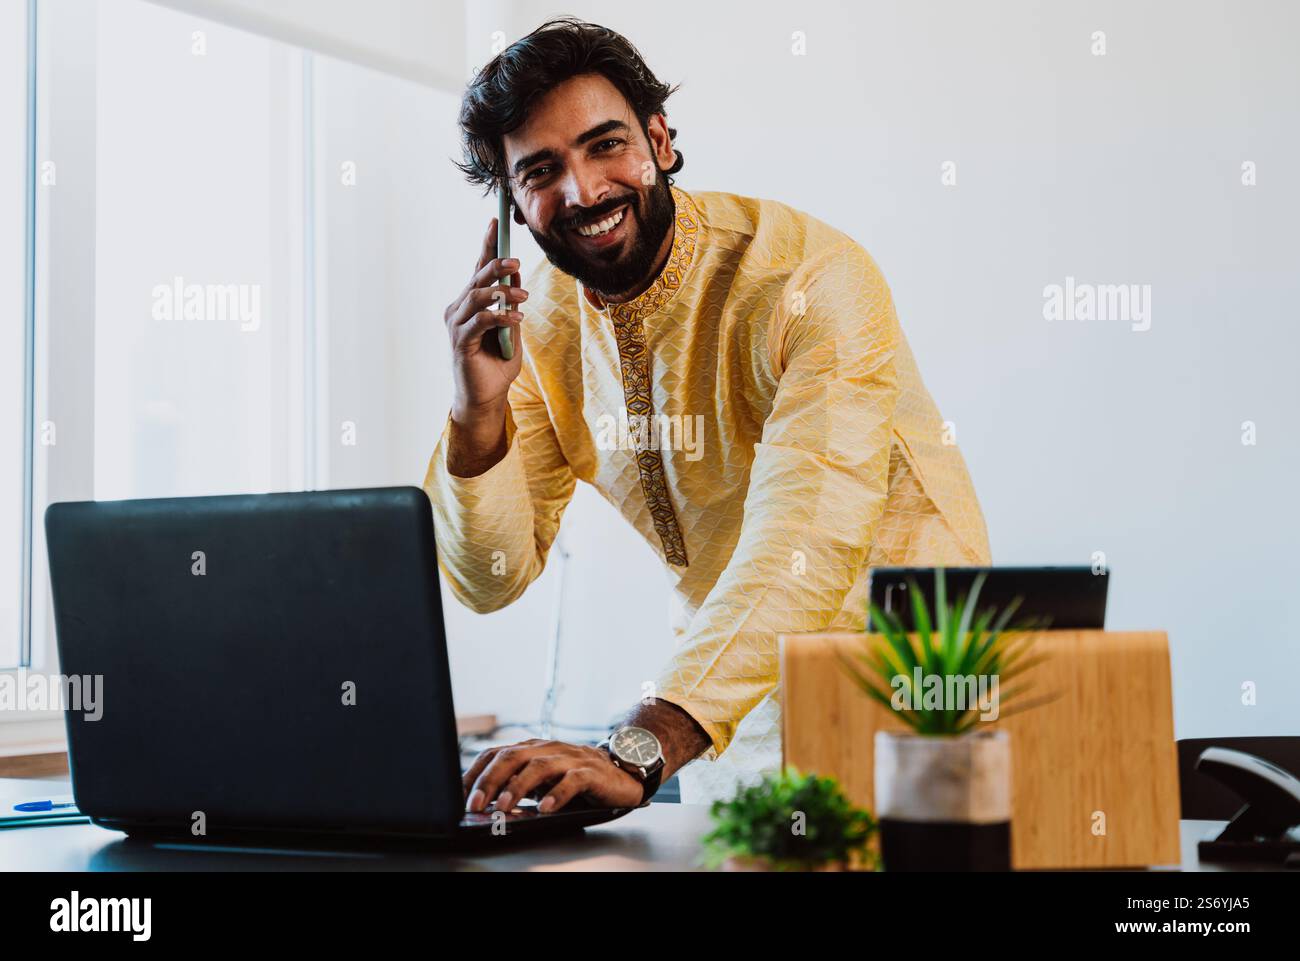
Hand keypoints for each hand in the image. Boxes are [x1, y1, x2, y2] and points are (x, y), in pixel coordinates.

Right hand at [443, 217, 528, 421]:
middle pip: (476, 278)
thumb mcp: (512, 328)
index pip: (478, 268)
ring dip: (502, 293)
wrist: (486, 397)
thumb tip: (516, 276)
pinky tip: (516, 319)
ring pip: (477, 296)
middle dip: (496, 264)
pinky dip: (499, 316)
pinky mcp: (460, 341)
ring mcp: (457, 325)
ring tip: (524, 297)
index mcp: (470, 303)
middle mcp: (459, 309)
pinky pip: (480, 321)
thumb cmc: (497, 364)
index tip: (496, 222)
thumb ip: (511, 304)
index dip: (487, 245)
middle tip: (517, 261)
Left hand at [462, 738, 643, 813]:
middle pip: (512, 757)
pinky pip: (571, 780)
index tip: (460, 794)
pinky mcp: (589, 772)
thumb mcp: (541, 780)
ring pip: (538, 767)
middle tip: (475, 804)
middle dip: (490, 781)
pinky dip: (557, 794)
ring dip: (517, 787)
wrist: (619, 771)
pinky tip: (546, 809)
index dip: (475, 773)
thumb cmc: (575, 777)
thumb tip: (482, 801)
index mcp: (532, 749)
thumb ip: (517, 783)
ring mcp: (569, 758)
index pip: (496, 754)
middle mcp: (547, 749)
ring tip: (503, 806)